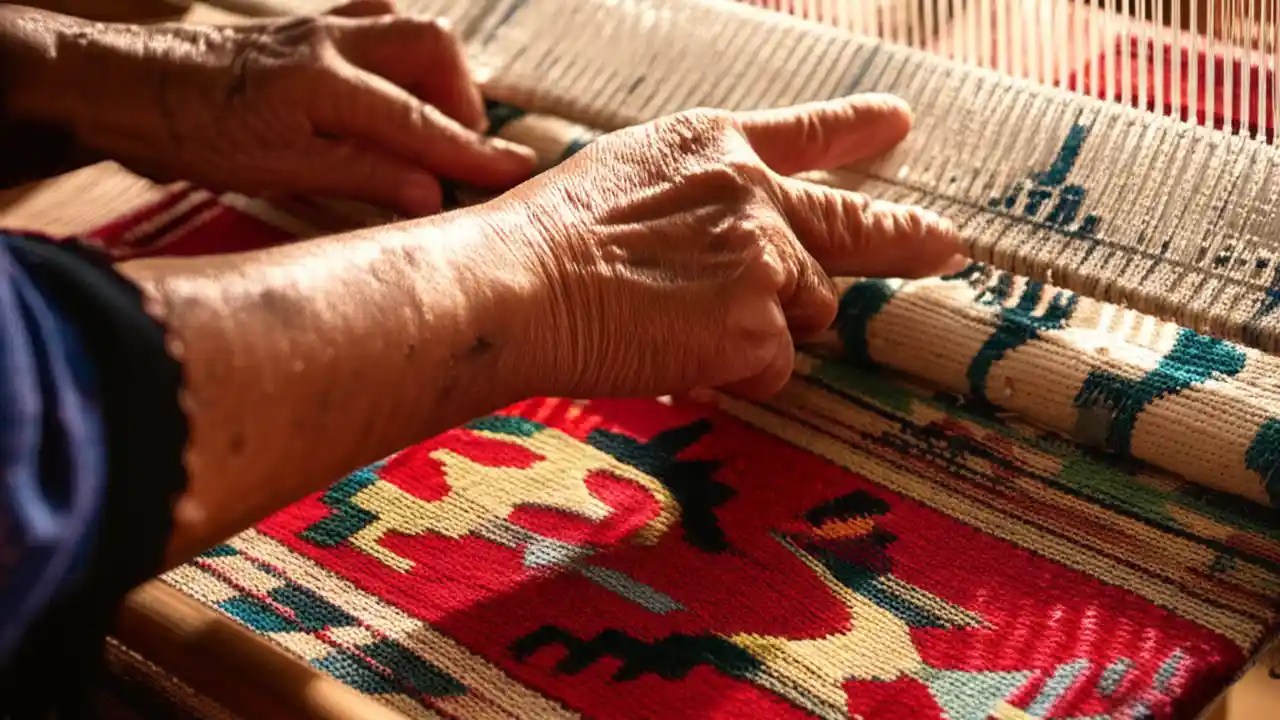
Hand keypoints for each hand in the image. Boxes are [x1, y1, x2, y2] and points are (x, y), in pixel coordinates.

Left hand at [3, 0, 534, 213]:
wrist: (120, 86)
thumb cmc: (188, 131)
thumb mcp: (276, 170)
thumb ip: (360, 174)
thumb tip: (431, 191)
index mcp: (324, 83)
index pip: (419, 123)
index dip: (473, 151)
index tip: (520, 172)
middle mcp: (330, 43)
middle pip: (430, 46)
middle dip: (461, 99)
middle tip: (458, 149)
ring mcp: (317, 30)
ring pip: (406, 27)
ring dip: (434, 75)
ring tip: (428, 126)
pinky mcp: (303, 32)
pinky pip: (374, 26)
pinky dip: (400, 60)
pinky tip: (389, 95)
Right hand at [483, 94, 963, 400]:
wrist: (515, 283)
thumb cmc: (542, 239)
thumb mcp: (626, 180)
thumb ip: (696, 206)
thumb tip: (726, 254)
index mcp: (714, 148)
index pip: (802, 134)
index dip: (854, 128)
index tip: (896, 123)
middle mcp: (756, 195)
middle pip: (852, 229)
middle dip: (902, 239)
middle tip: (942, 244)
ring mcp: (766, 260)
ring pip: (804, 313)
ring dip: (760, 330)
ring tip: (679, 326)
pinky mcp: (761, 327)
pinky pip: (771, 367)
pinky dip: (732, 374)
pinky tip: (676, 356)